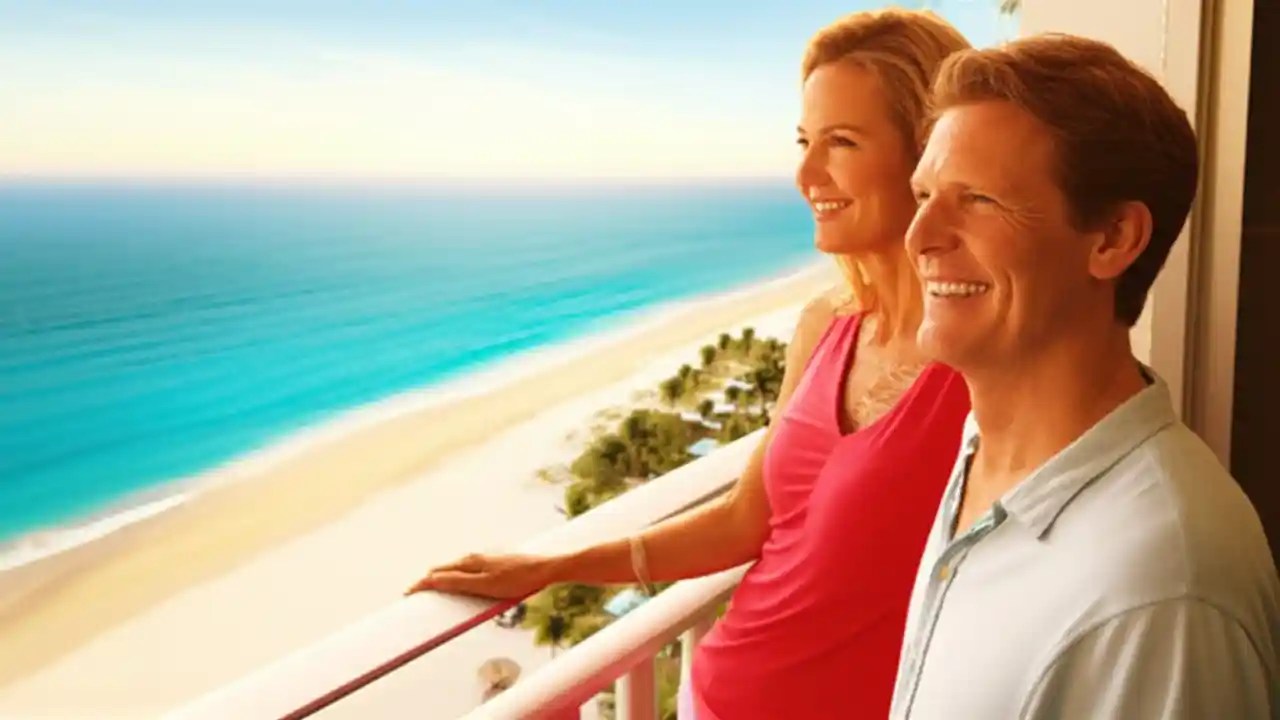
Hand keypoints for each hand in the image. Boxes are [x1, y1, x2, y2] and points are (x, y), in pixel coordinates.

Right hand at [404, 553, 553, 599]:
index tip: (407, 594)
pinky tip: (459, 586)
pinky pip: (467, 572)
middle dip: (428, 582)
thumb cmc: (517, 580)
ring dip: (441, 579)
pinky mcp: (493, 565)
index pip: (437, 575)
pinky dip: (456, 579)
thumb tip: (432, 578)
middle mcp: (473, 559)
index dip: (421, 585)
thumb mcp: (485, 585)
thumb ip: (459, 582)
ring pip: (455, 570)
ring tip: (431, 591)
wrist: (545, 569)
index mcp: (468, 563)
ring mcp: (484, 561)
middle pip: (443, 571)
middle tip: (414, 595)